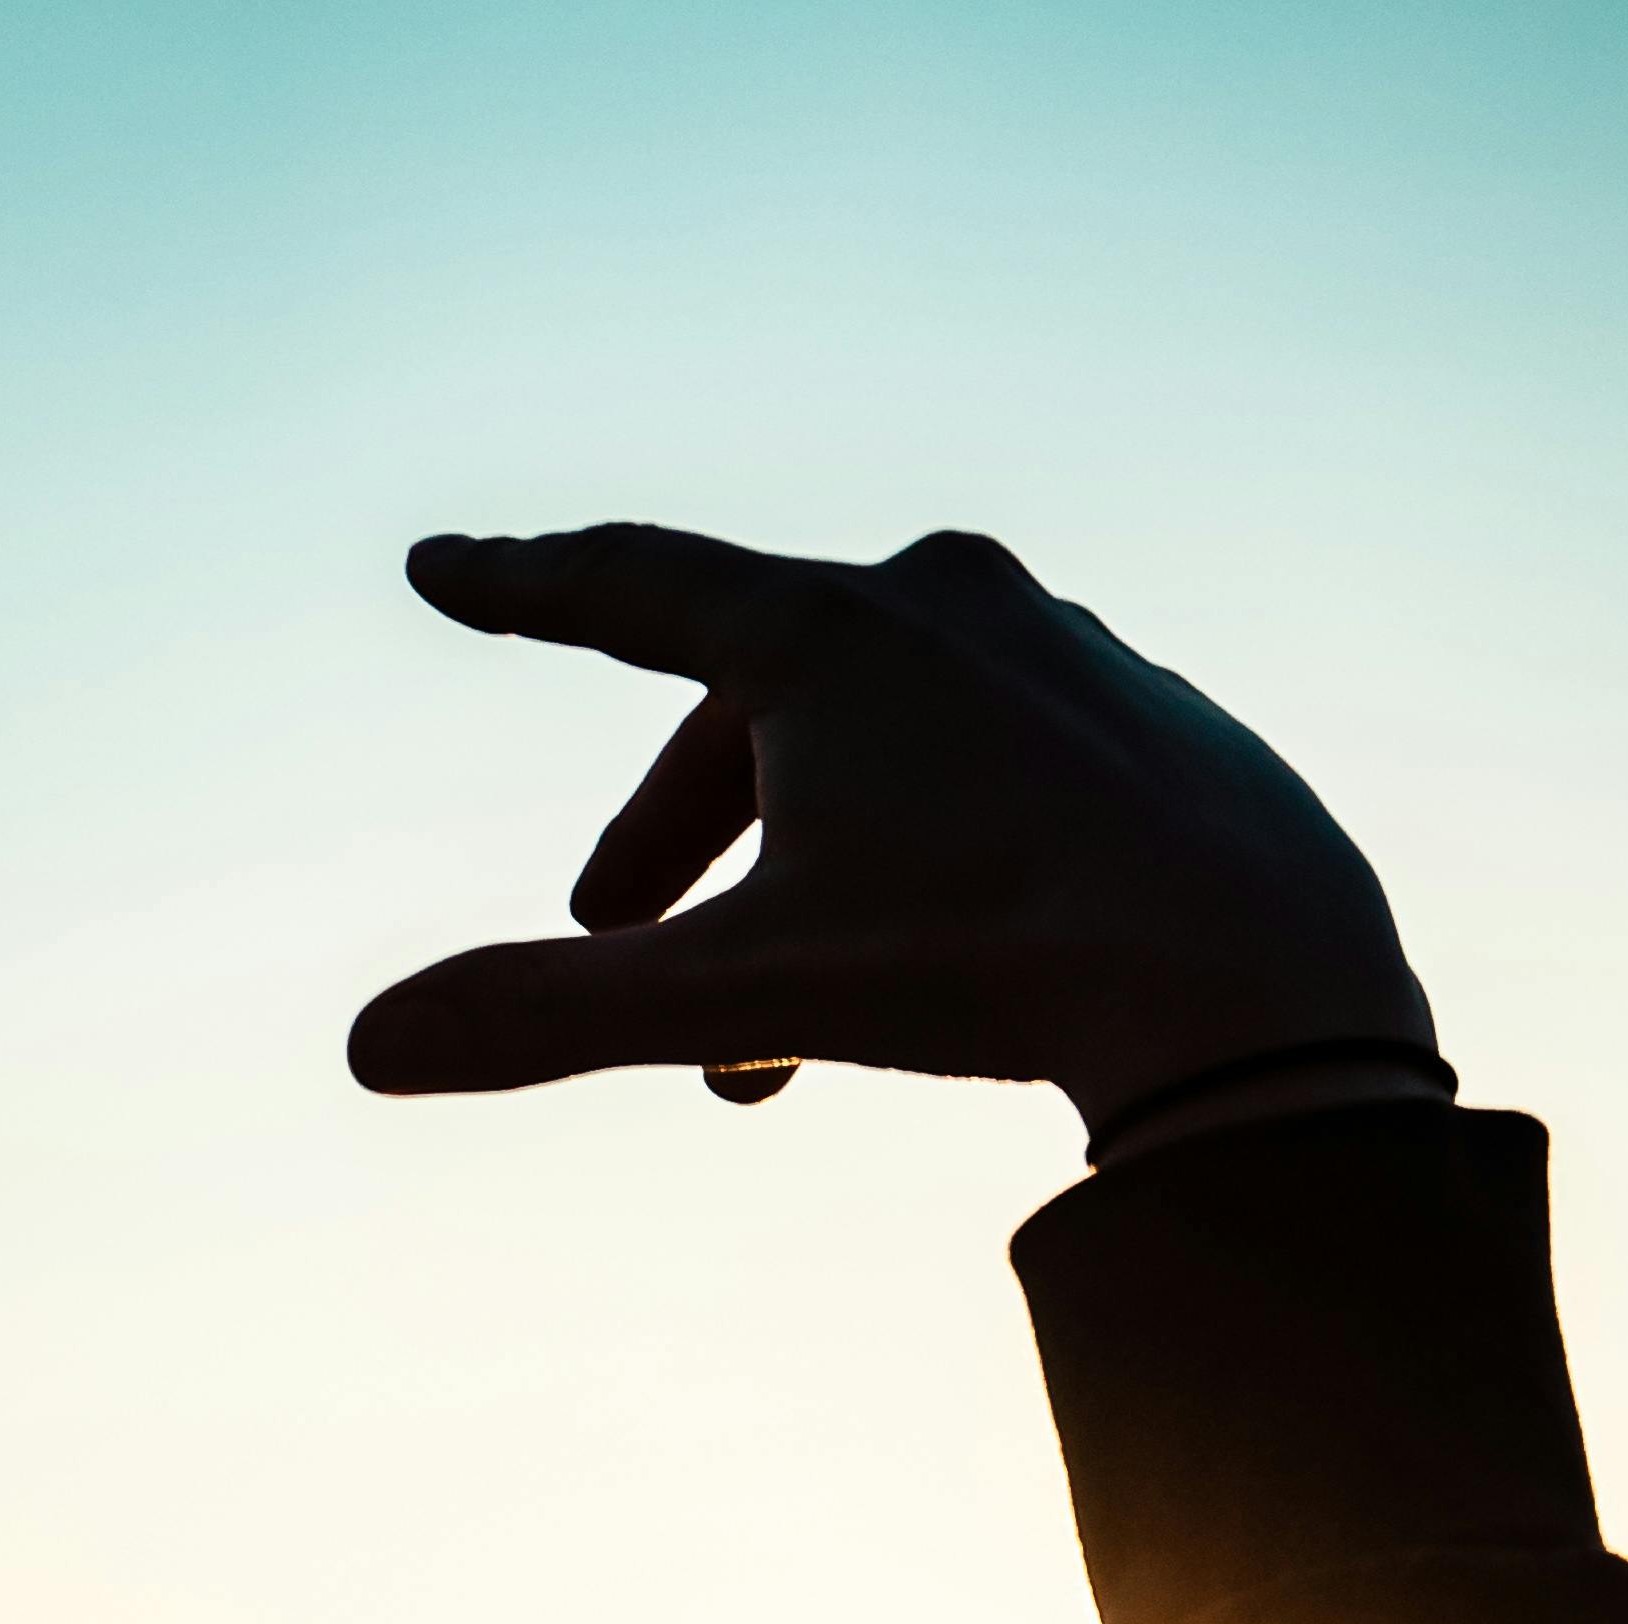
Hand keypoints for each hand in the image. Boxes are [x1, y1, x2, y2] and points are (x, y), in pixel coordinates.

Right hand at [347, 525, 1431, 1143]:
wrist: (1258, 980)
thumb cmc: (1001, 963)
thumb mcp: (752, 992)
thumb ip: (557, 1015)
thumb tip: (369, 1049)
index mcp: (833, 633)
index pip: (632, 588)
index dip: (523, 590)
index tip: (445, 570)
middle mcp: (944, 604)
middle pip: (752, 702)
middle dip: (673, 836)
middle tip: (618, 939)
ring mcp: (1057, 654)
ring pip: (875, 748)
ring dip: (799, 871)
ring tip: (783, 1019)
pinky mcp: (1146, 723)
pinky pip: (989, 768)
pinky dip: (924, 850)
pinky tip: (944, 944)